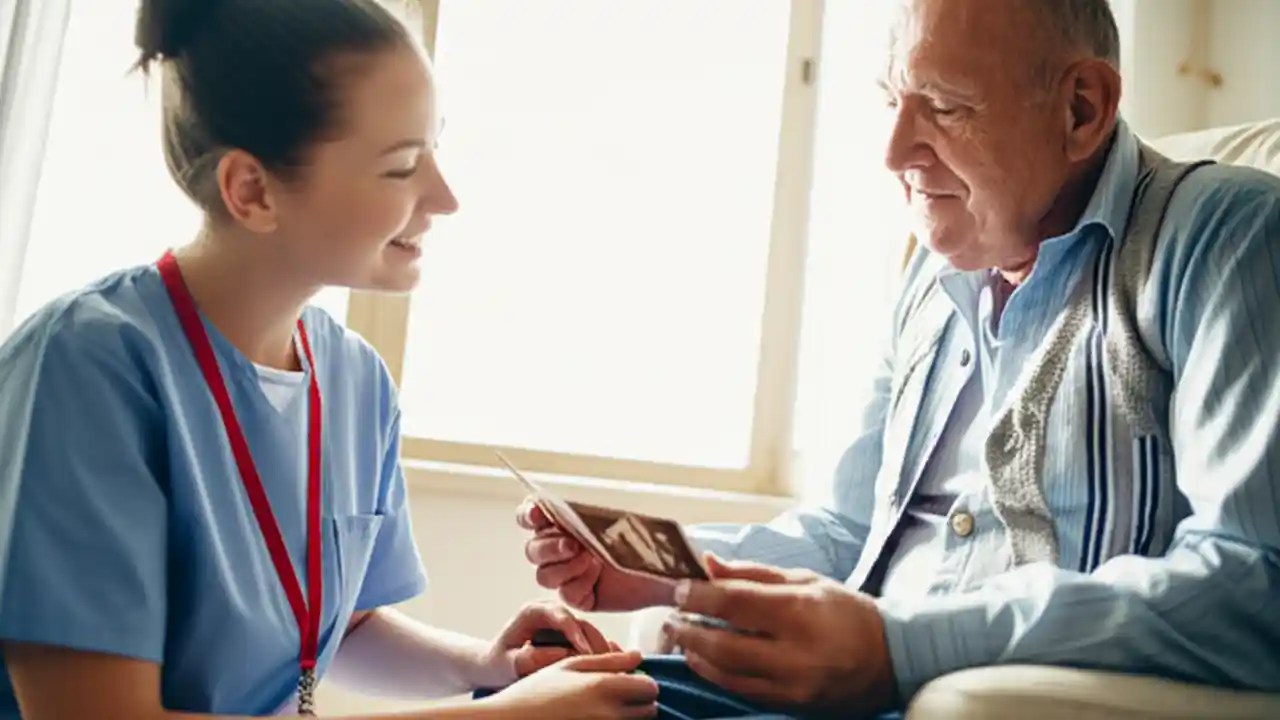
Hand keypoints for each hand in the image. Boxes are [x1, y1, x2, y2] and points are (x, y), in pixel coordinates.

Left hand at [477, 601, 618, 686]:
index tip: (585, 652)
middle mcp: (553, 612)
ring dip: (602, 650)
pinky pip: (593, 641)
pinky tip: (617, 664)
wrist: (499, 663)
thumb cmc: (500, 662)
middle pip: (581, 624)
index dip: (575, 634)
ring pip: (591, 633)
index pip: (560, 616)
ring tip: (613, 669)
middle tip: (606, 665)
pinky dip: (604, 652)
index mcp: (534, 610)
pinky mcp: (575, 634)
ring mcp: (566, 622)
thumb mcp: (506, 663)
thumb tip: (560, 655)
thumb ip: (528, 659)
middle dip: (594, 644)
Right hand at [481, 651, 658, 719]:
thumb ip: (608, 660)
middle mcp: (608, 714)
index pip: (650, 687)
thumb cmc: (538, 690)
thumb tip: (638, 656)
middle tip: (617, 697)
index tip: (627, 682)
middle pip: (649, 710)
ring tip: (603, 709)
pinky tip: (593, 719)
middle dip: (639, 702)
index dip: (642, 683)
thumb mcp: (569, 665)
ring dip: (629, 717)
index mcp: (604, 687)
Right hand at [518, 498, 674, 611]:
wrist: (666, 573)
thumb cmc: (643, 542)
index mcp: (563, 524)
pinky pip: (566, 594)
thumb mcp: (625, 521)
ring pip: (544, 575)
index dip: (528, 513)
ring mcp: (568, 575)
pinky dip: (578, 585)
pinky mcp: (578, 597)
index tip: (537, 512)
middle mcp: (560, 549)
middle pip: (533, 550)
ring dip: (564, 567)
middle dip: (549, 546)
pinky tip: (596, 578)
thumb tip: (587, 513)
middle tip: (573, 544)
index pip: (530, 516)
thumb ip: (600, 515)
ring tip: (591, 560)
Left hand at [663, 555, 897, 715]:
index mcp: (801, 612)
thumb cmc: (846, 612)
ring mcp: (793, 685)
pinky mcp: (791, 706)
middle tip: (670, 615)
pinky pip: (742, 691)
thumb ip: (753, 574)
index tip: (678, 589)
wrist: (891, 659)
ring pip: (727, 673)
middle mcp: (796, 653)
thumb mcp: (805, 580)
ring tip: (681, 636)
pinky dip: (717, 674)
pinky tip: (704, 659)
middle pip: (724, 643)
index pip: (735, 603)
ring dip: (697, 654)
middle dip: (689, 628)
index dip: (699, 595)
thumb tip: (708, 564)